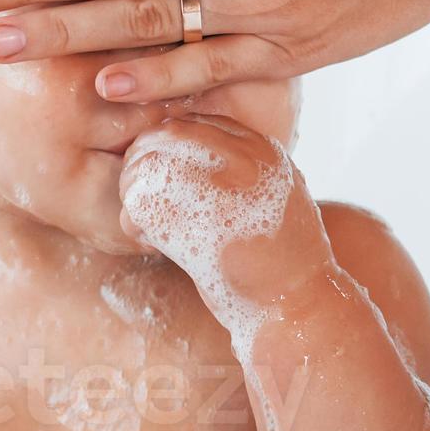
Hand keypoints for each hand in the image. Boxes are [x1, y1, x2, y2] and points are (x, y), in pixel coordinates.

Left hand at [117, 113, 330, 304]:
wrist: (296, 308)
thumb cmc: (279, 261)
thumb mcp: (274, 195)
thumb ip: (239, 168)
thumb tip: (179, 154)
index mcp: (262, 150)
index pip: (196, 122)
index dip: (170, 144)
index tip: (163, 174)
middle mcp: (244, 162)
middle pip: (167, 134)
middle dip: (142, 161)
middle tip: (140, 196)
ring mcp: (223, 191)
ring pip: (147, 164)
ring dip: (133, 193)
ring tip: (144, 223)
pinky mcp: (197, 226)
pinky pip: (139, 205)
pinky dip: (132, 224)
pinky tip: (147, 242)